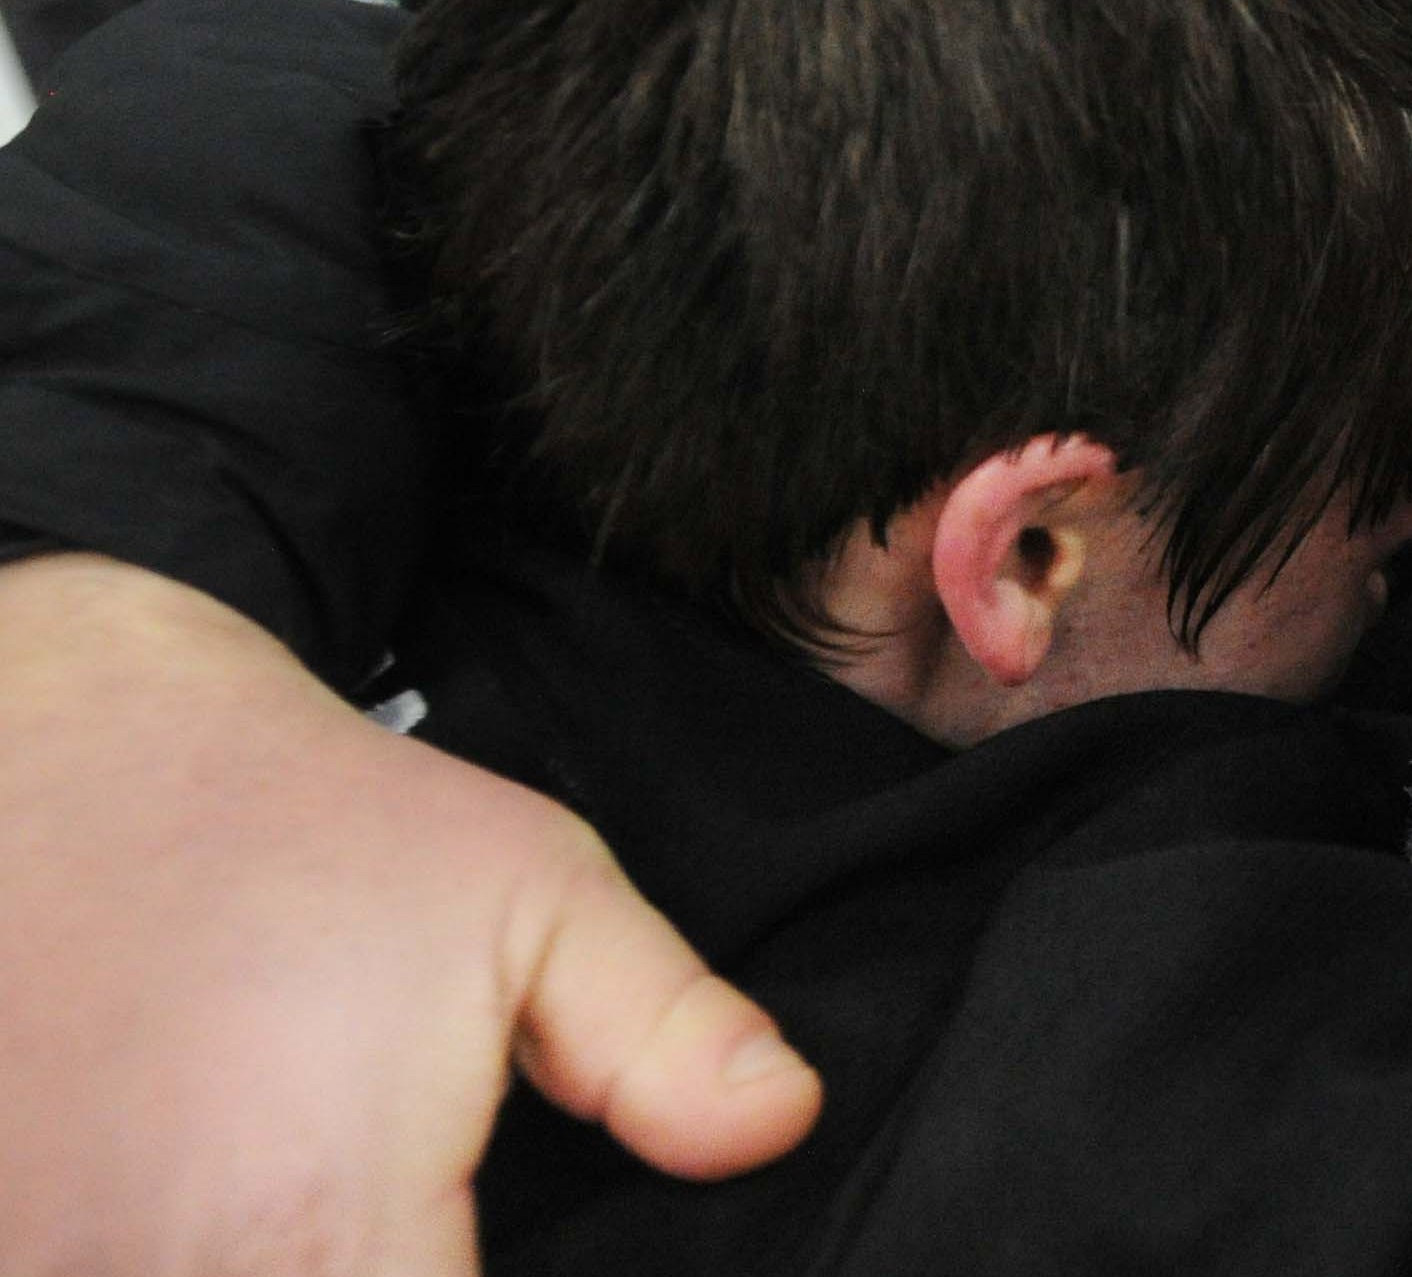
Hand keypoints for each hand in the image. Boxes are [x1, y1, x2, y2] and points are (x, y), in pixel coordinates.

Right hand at [0, 556, 819, 1273]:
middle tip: (438, 1222)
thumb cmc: (299, 824)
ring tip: (328, 1180)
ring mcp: (45, 1272)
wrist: (56, 750)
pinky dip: (186, 1255)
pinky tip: (234, 1199)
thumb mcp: (532, 895)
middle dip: (405, 1274)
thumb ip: (665, 1036)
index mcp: (318, 1236)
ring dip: (305, 1263)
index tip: (499, 1255)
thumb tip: (777, 1124)